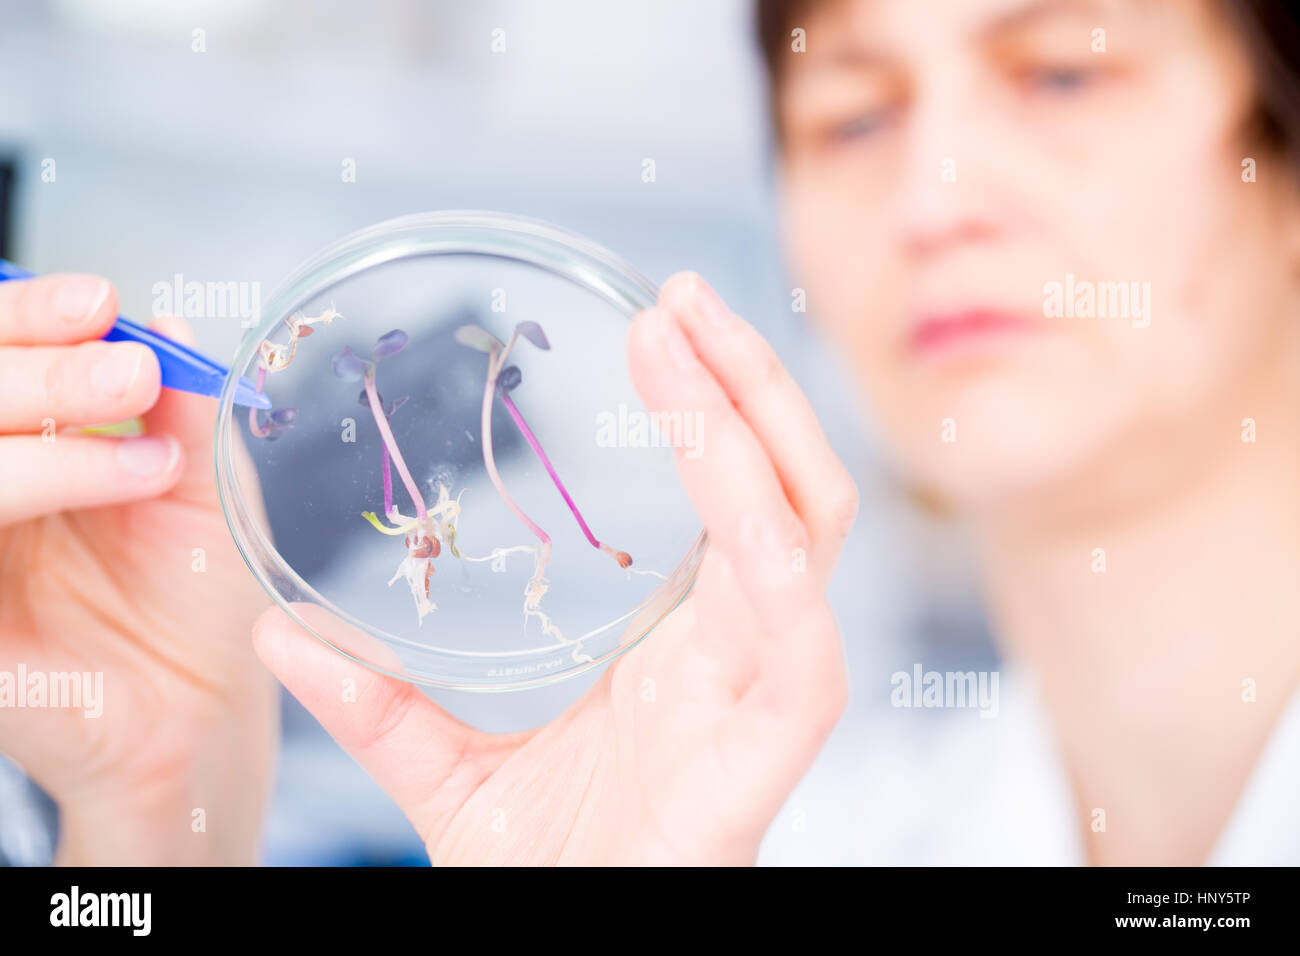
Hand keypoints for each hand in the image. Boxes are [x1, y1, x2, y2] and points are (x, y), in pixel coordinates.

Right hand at [0, 275, 277, 864]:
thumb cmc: (195, 592)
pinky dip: (34, 479)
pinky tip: (125, 482)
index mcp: (19, 440)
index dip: (26, 316)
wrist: (206, 701)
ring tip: (150, 446)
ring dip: (48, 428)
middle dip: (36, 361)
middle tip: (129, 366)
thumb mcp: (199, 480)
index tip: (97, 299)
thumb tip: (166, 320)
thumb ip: (177, 407)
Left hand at [252, 271, 857, 864]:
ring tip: (690, 341)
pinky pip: (799, 632)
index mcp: (692, 641)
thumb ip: (378, 706)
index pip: (733, 493)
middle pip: (788, 481)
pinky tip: (732, 484)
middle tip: (681, 294)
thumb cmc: (549, 877)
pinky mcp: (776, 744)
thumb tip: (277, 636)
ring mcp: (769, 689)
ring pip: (806, 527)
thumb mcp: (451, 776)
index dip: (707, 404)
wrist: (576, 950)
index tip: (653, 321)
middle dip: (747, 381)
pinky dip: (772, 550)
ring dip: (755, 426)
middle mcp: (745, 646)